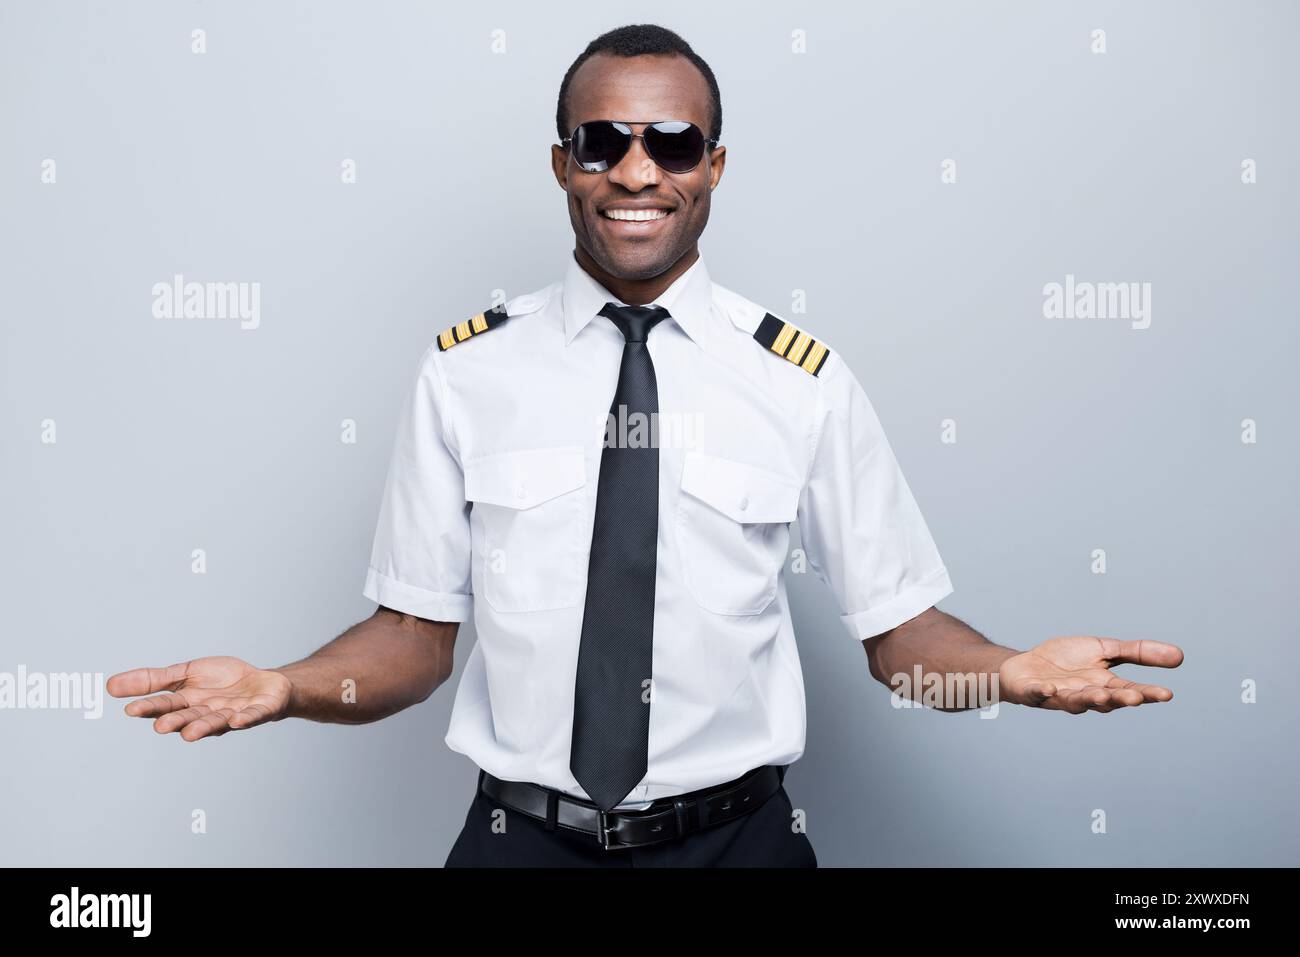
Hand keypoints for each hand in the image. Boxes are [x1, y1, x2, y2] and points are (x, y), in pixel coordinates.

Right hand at [107, 657, 291, 740]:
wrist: (264, 683)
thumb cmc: (222, 681)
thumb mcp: (185, 673)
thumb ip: (152, 680)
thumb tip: (109, 685)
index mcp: (187, 704)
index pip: (165, 706)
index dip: (150, 708)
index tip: (131, 709)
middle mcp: (207, 714)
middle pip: (188, 718)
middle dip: (176, 722)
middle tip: (161, 726)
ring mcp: (232, 715)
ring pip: (215, 722)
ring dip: (203, 727)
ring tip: (190, 733)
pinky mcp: (258, 712)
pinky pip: (251, 717)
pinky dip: (244, 719)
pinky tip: (236, 720)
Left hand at [998, 636, 1182, 712]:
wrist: (1026, 665)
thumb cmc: (1067, 661)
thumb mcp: (1104, 650)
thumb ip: (1137, 653)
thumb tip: (1180, 655)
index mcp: (1104, 685)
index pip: (1130, 691)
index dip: (1147, 694)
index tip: (1166, 694)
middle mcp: (1085, 695)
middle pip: (1105, 700)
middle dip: (1119, 699)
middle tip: (1135, 698)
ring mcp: (1059, 696)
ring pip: (1076, 701)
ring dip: (1087, 699)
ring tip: (1098, 694)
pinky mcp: (1034, 692)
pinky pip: (1038, 694)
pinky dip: (1044, 693)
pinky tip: (1050, 688)